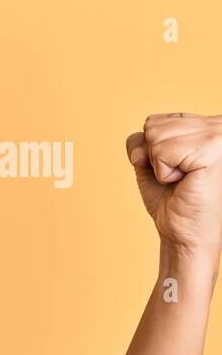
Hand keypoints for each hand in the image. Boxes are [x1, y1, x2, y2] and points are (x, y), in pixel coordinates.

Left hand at [126, 113, 221, 255]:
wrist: (185, 233)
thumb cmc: (172, 200)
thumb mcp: (150, 163)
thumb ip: (141, 142)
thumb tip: (141, 146)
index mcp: (207, 124)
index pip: (156, 120)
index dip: (151, 151)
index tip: (174, 170)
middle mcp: (218, 125)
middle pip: (152, 126)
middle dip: (154, 157)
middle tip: (178, 177)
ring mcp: (219, 135)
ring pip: (155, 136)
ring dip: (159, 165)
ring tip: (183, 179)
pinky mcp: (214, 149)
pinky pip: (161, 151)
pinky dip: (163, 172)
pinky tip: (184, 182)